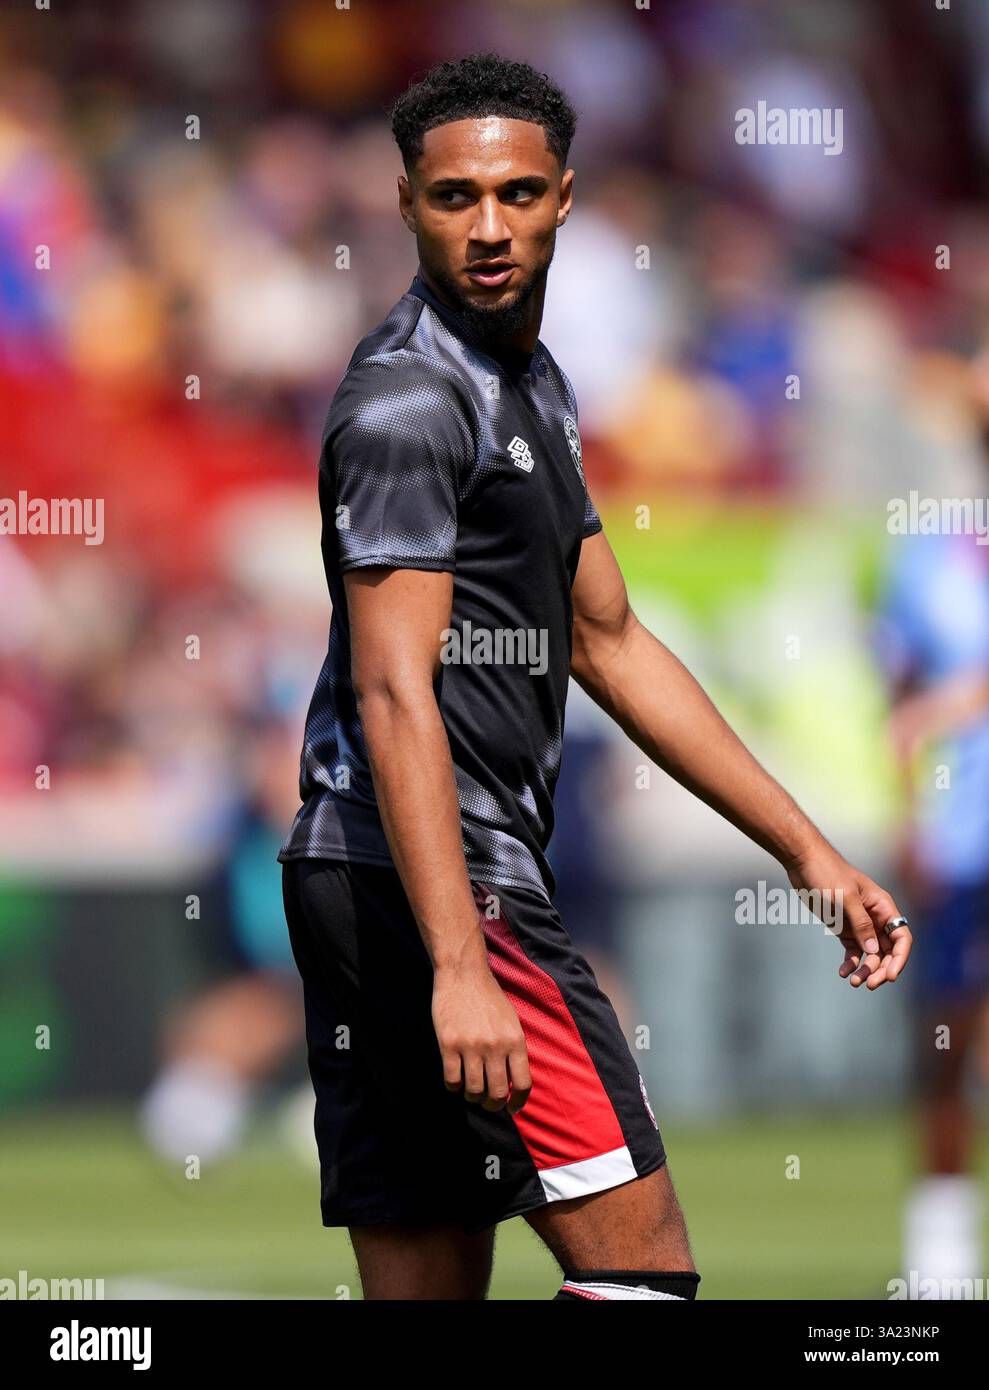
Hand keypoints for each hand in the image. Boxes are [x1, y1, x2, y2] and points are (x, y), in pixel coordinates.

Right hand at [432, 963, 531, 1113]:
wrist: (463, 974)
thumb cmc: (488, 997)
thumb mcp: (511, 1021)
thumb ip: (513, 1049)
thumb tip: (513, 1081)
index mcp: (515, 1040)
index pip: (522, 1083)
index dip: (518, 1102)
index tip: (512, 1108)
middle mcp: (495, 1046)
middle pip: (497, 1093)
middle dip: (493, 1104)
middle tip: (488, 1102)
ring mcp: (471, 1046)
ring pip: (473, 1090)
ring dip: (472, 1096)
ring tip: (471, 1089)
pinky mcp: (449, 1044)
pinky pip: (452, 1080)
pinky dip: (454, 1086)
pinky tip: (455, 1080)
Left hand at [785, 843, 912, 989]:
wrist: (804, 862)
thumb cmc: (828, 874)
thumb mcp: (845, 898)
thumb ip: (860, 923)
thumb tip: (874, 951)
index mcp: (883, 906)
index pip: (901, 937)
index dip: (900, 958)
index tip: (890, 976)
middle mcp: (875, 917)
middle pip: (887, 950)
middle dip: (882, 969)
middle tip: (869, 984)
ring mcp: (859, 924)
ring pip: (870, 954)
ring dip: (866, 970)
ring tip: (854, 982)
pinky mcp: (843, 928)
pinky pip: (853, 951)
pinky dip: (850, 963)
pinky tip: (843, 973)